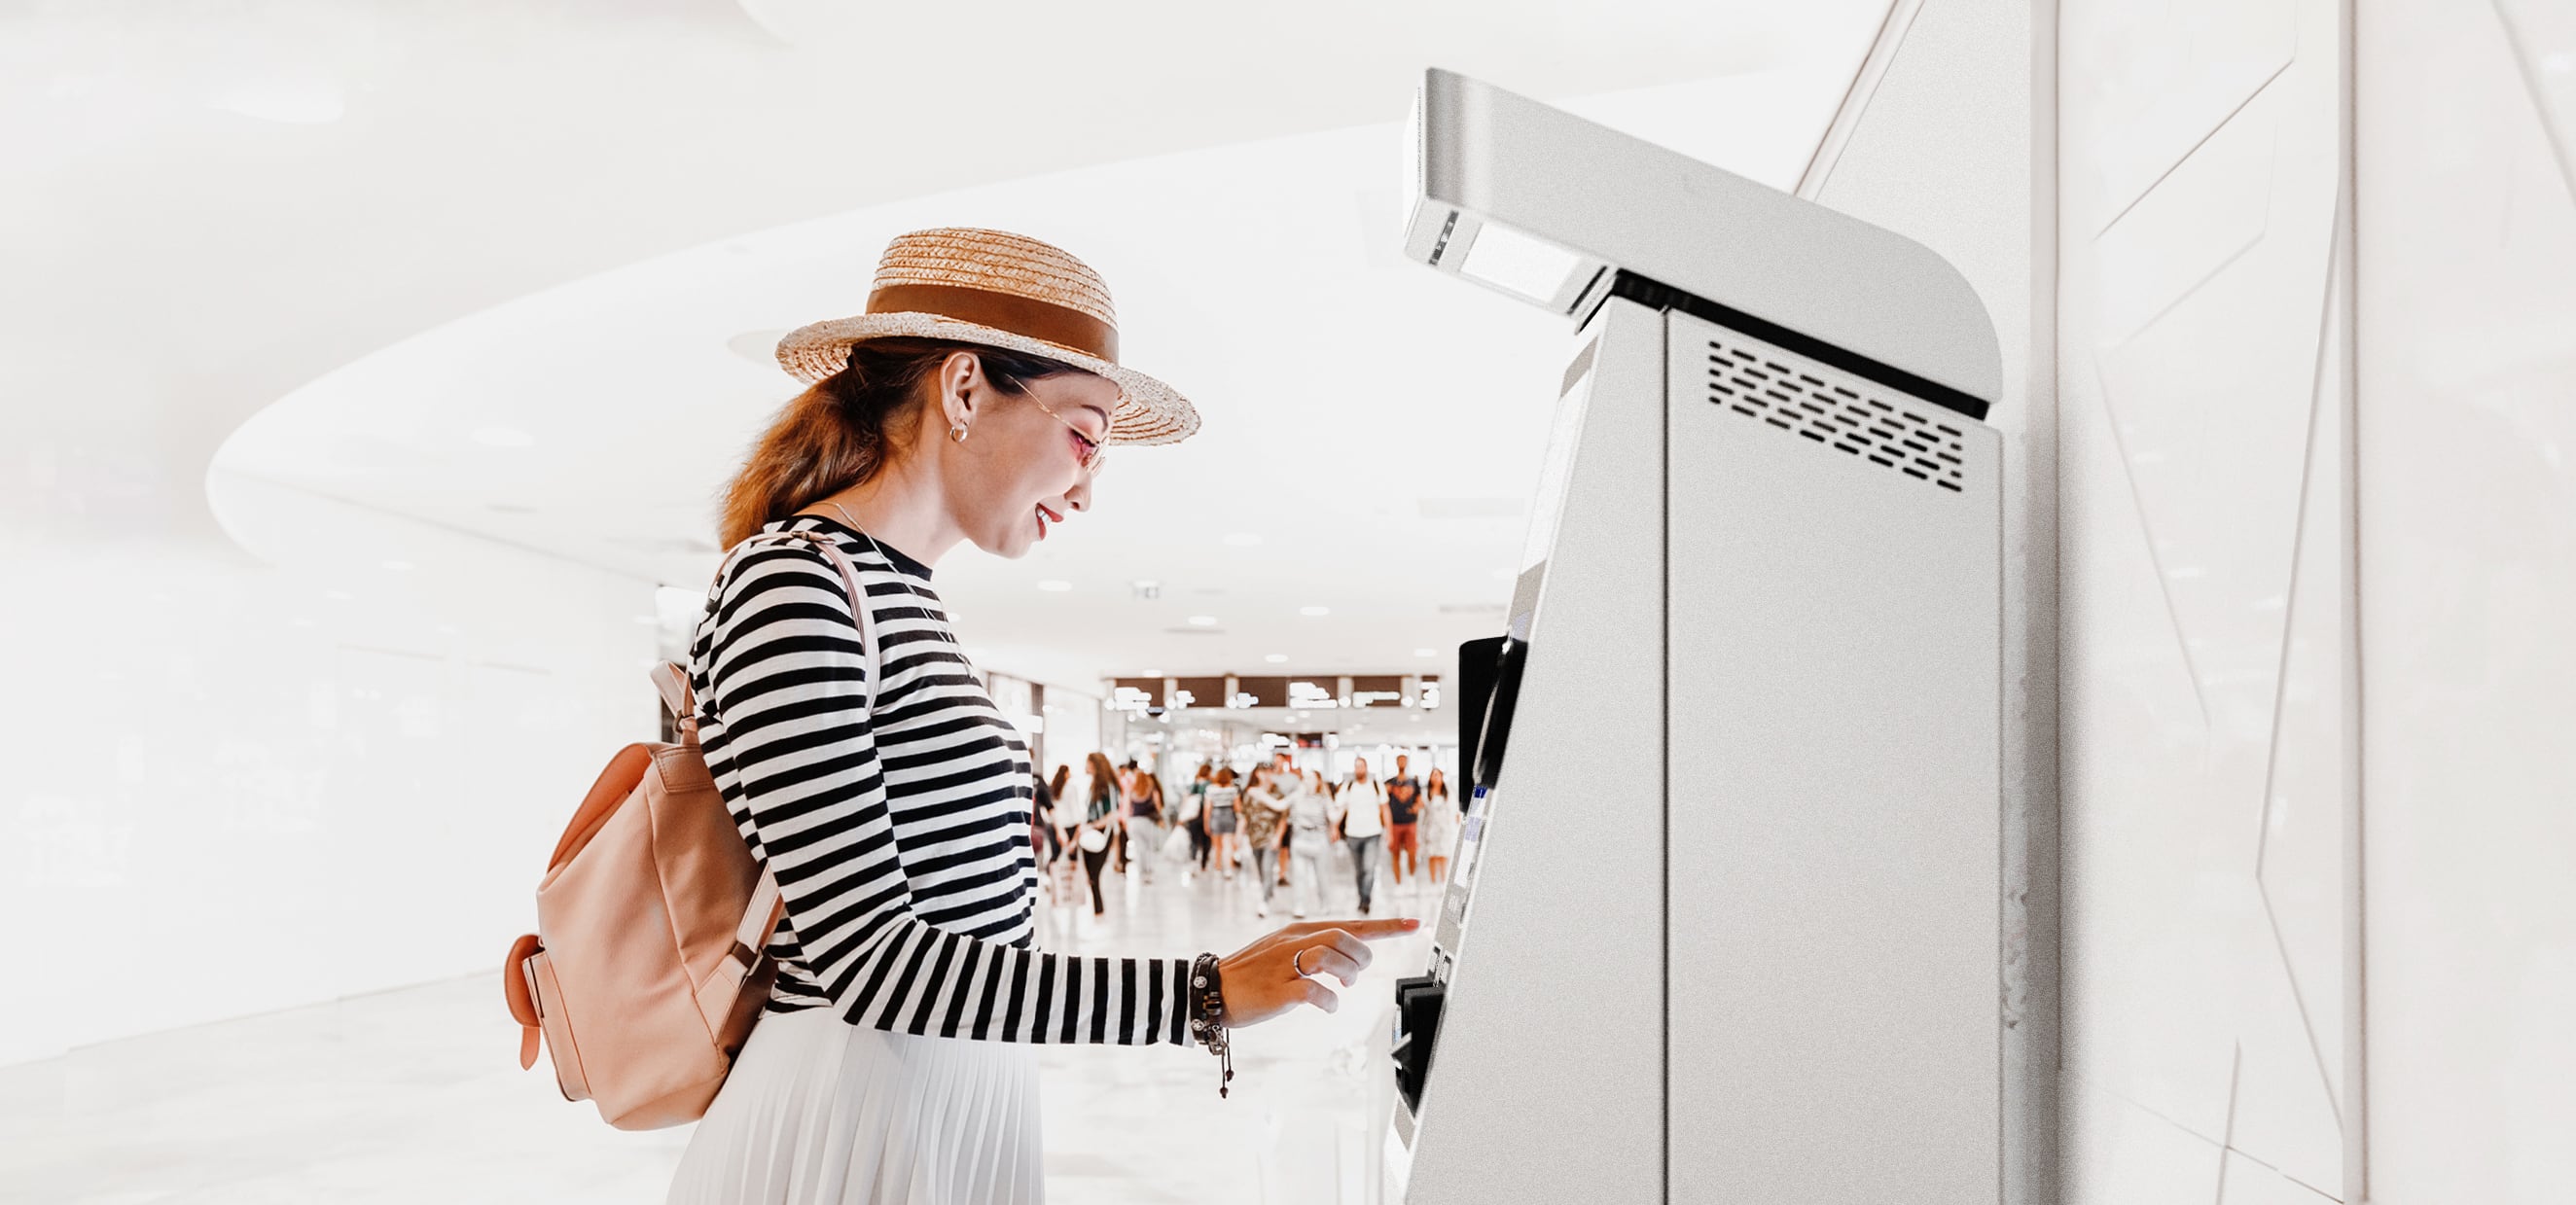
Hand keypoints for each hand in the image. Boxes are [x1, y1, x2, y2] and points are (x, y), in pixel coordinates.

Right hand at [1218, 917, 1420, 1025]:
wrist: (1211, 989)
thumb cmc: (1250, 974)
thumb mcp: (1281, 951)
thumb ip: (1313, 950)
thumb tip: (1347, 959)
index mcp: (1299, 932)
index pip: (1351, 924)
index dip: (1387, 925)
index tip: (1415, 923)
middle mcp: (1294, 942)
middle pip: (1345, 936)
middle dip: (1361, 958)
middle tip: (1353, 978)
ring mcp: (1285, 964)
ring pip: (1331, 955)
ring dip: (1346, 974)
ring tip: (1341, 988)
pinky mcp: (1278, 990)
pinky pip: (1314, 990)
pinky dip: (1328, 1001)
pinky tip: (1326, 1006)